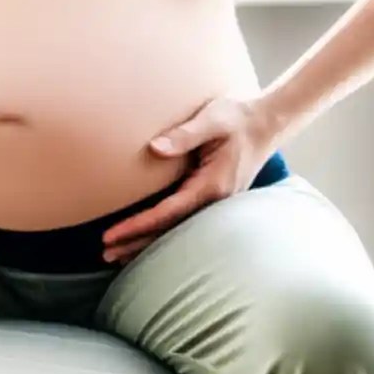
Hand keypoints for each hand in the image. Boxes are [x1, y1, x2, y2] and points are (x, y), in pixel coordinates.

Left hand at [102, 95, 279, 263]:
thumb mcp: (212, 119)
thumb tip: (154, 148)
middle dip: (137, 244)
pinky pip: (183, 222)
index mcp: (212, 186)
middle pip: (170, 231)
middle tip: (105, 254)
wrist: (267, 123)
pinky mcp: (213, 199)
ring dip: (147, 243)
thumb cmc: (237, 118)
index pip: (167, 213)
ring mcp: (216, 203)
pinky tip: (145, 238)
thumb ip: (184, 134)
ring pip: (177, 231)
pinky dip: (162, 233)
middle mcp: (215, 201)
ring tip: (118, 256)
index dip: (137, 226)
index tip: (111, 235)